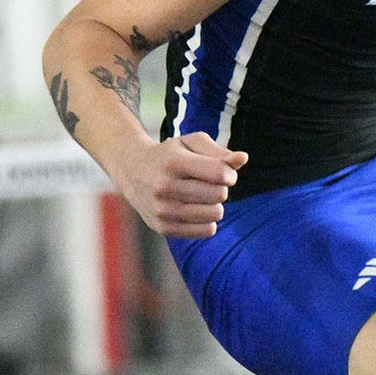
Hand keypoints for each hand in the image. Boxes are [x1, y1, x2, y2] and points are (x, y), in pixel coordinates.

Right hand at [110, 131, 248, 237]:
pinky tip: (195, 209)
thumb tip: (243, 158)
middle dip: (221, 188)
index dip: (229, 173)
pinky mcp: (163, 228)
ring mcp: (162, 210)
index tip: (223, 171)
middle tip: (207, 182)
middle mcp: (164, 187)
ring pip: (215, 214)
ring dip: (215, 205)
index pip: (220, 174)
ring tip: (201, 195)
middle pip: (220, 195)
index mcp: (173, 162)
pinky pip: (206, 231)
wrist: (132, 171)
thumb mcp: (191, 143)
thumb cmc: (170, 154)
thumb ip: (219, 151)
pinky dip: (208, 221)